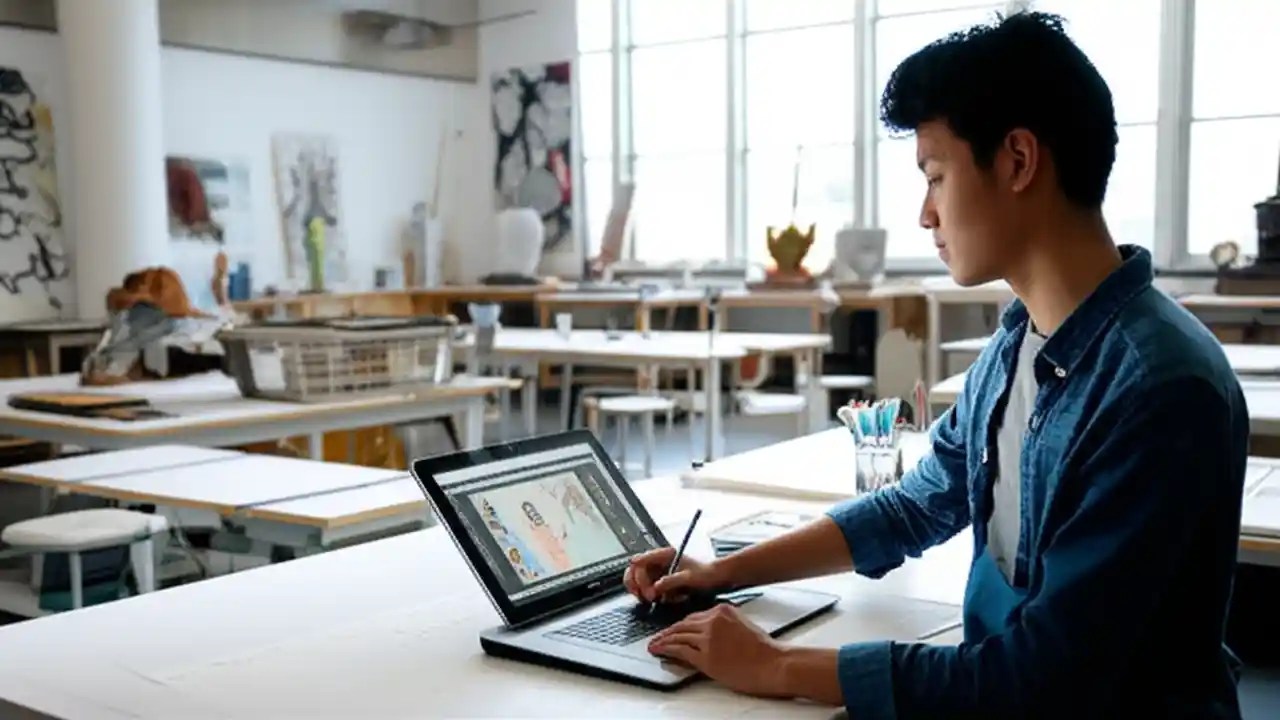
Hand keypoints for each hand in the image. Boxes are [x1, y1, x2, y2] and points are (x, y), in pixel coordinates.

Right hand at [623, 547, 726, 603]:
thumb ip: (671, 581)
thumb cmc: (706, 574)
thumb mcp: (689, 578)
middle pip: (634, 571)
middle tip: (647, 598)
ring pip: (639, 581)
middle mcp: (659, 561)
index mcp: (664, 555)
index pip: (640, 561)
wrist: (717, 579)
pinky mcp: (661, 581)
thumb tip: (654, 588)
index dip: (638, 576)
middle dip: (637, 585)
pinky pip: (648, 589)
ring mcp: (659, 571)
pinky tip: (661, 599)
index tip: (646, 591)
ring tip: (654, 599)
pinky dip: (650, 596)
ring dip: (642, 591)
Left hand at [648, 604, 787, 697]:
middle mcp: (713, 621)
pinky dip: (667, 650)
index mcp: (722, 610)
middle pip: (683, 624)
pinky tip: (659, 651)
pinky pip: (680, 651)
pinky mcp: (706, 657)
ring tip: (653, 645)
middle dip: (668, 632)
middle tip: (658, 637)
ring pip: (678, 636)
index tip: (674, 629)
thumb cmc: (764, 649)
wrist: (773, 663)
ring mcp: (708, 638)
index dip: (681, 625)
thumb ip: (724, 625)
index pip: (694, 616)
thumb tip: (708, 633)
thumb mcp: (742, 626)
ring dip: (662, 641)